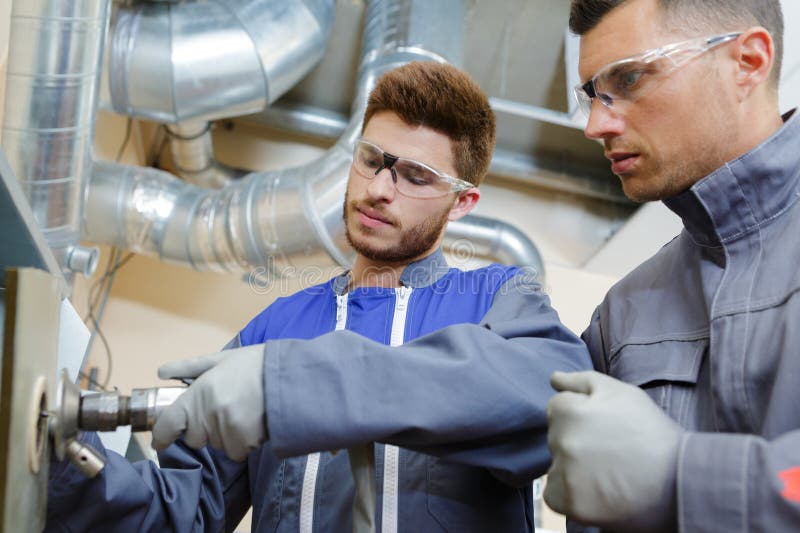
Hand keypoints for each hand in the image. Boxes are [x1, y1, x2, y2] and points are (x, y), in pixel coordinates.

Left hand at [151, 344, 267, 460]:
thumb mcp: (222, 359)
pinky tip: (254, 425)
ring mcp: (227, 430)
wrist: (292, 376)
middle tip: (222, 411)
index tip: (163, 439)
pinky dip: (242, 443)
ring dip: (226, 436)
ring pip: (217, 445)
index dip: (162, 435)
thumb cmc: (255, 365)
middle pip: (194, 438)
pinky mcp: (245, 442)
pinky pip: (235, 452)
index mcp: (199, 392)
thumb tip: (161, 372)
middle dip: (204, 429)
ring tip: (244, 414)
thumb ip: (189, 367)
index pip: (168, 424)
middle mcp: (209, 414)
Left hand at [544, 371, 682, 531]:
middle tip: (610, 450)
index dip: (581, 416)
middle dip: (576, 440)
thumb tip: (554, 378)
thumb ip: (581, 381)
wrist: (680, 480)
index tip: (604, 427)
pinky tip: (598, 490)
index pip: (558, 408)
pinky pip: (555, 494)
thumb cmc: (651, 432)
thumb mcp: (621, 394)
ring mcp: (565, 472)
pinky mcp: (571, 502)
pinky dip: (571, 494)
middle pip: (555, 436)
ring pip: (555, 466)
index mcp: (570, 411)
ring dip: (571, 468)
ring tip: (606, 471)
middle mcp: (562, 440)